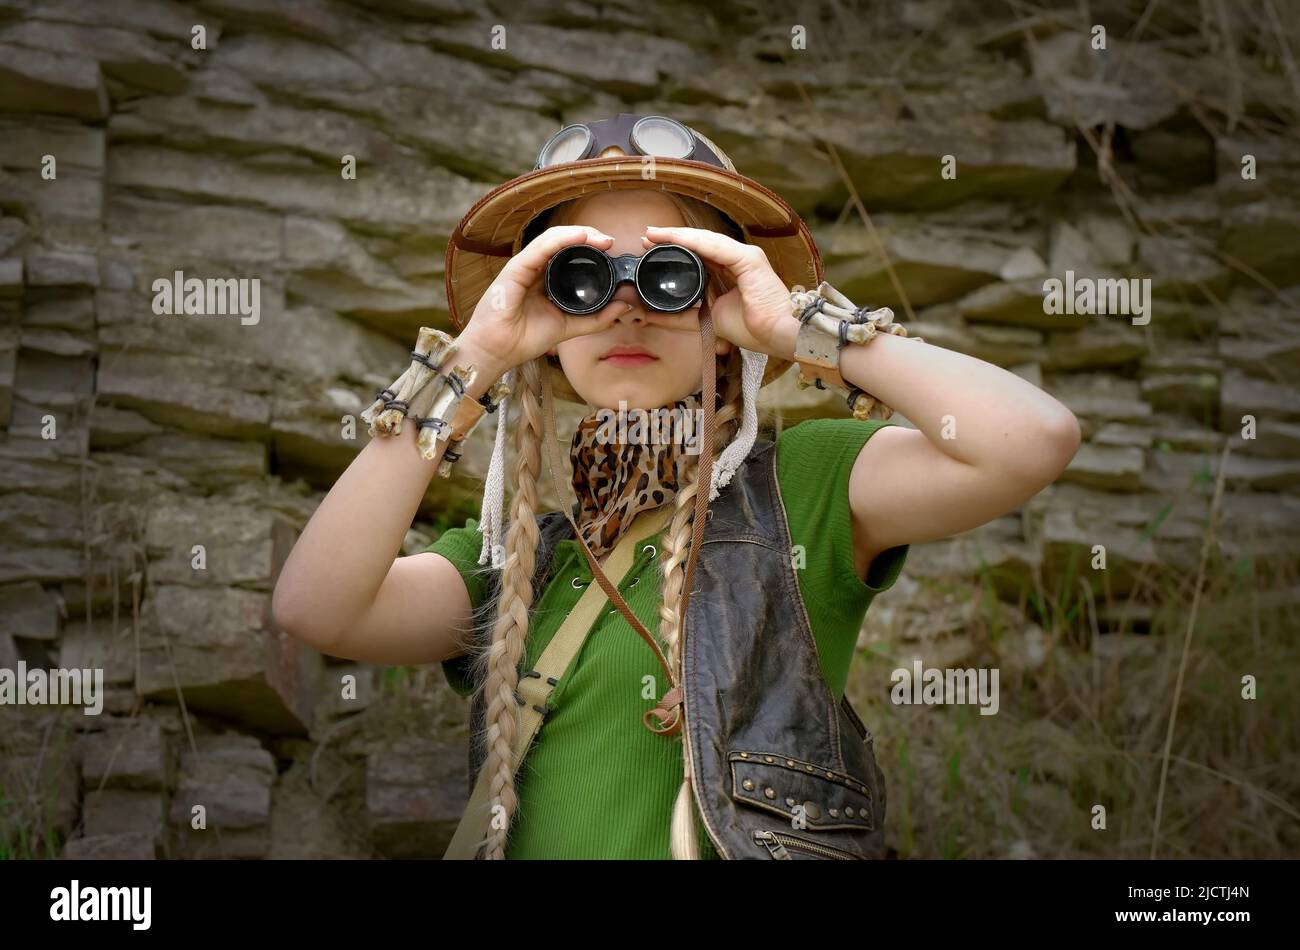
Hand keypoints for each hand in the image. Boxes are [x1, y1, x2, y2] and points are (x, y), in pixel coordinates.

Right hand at [458, 225, 637, 378]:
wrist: (499, 350)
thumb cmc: (526, 338)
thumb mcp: (570, 327)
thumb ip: (597, 318)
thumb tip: (624, 306)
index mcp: (546, 278)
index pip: (570, 254)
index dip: (592, 249)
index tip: (614, 252)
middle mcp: (536, 268)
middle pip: (564, 242)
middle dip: (590, 237)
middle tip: (611, 242)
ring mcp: (525, 265)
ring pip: (554, 239)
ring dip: (580, 234)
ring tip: (601, 238)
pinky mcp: (516, 268)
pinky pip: (541, 247)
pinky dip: (562, 238)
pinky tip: (580, 236)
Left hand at [640, 224, 793, 357]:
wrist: (778, 336)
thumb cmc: (754, 329)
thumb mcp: (708, 320)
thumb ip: (682, 317)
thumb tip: (651, 316)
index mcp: (731, 270)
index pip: (699, 253)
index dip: (675, 248)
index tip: (650, 247)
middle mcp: (738, 259)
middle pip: (700, 242)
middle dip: (672, 238)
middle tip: (646, 236)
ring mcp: (745, 256)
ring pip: (705, 240)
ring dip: (678, 235)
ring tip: (654, 234)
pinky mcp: (750, 259)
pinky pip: (717, 247)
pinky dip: (694, 242)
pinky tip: (675, 238)